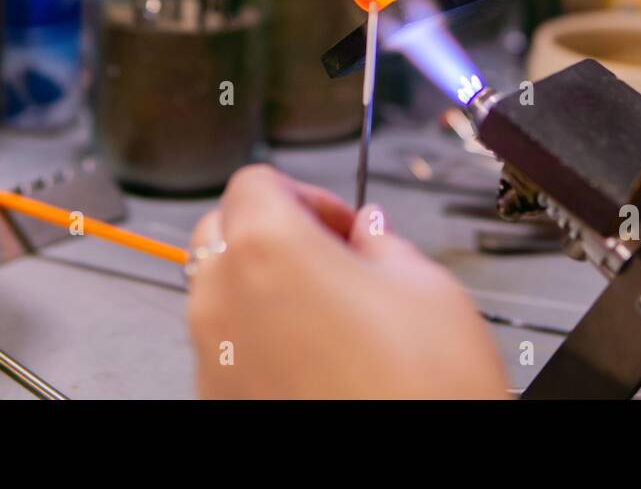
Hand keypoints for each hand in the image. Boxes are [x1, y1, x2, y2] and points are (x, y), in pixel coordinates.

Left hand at [185, 165, 508, 398]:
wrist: (414, 472)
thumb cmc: (420, 390)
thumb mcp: (427, 287)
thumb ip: (384, 241)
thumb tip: (370, 233)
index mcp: (269, 246)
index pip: (256, 180)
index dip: (308, 193)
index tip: (342, 222)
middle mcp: (223, 296)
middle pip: (224, 229)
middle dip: (274, 232)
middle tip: (333, 256)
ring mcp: (213, 354)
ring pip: (220, 290)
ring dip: (263, 285)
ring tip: (331, 312)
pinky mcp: (219, 398)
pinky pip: (227, 347)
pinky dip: (259, 338)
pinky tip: (318, 357)